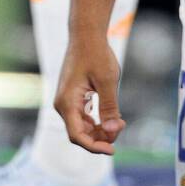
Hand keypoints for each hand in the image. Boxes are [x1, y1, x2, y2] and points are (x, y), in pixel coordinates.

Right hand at [54, 39, 125, 154]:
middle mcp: (63, 104)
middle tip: (121, 125)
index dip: (95, 147)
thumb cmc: (96, 55)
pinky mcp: (72, 98)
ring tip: (119, 121)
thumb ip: (109, 108)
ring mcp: (66, 101)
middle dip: (101, 138)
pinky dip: (97, 122)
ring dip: (100, 131)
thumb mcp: (107, 81)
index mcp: (67, 102)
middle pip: (80, 134)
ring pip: (82, 127)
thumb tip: (111, 132)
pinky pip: (83, 118)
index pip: (77, 136)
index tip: (113, 149)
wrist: (86, 36)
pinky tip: (111, 116)